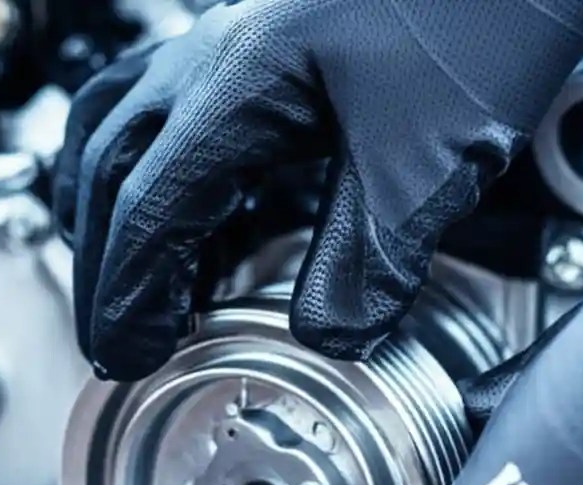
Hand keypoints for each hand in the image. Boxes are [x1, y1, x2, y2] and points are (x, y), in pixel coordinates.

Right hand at [53, 0, 582, 379]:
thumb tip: (327, 336)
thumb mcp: (425, 160)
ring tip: (136, 280)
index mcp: (236, 85)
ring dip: (112, 212)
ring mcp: (231, 43)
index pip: (146, 209)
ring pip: (119, 130)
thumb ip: (367, 260)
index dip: (128, 295)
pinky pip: (164, 109)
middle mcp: (213, 58)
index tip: (126, 354)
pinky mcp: (262, 45)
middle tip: (118, 335)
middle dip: (104, 264)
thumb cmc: (478, 20)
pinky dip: (152, 170)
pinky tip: (195, 210)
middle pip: (109, 171)